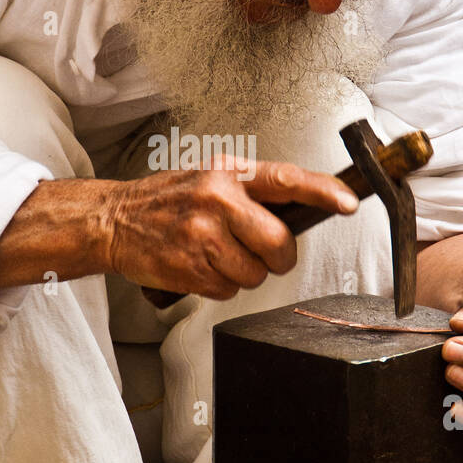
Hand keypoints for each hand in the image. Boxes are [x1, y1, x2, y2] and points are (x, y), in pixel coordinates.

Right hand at [103, 159, 356, 299]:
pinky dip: (220, 285)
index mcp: (228, 173)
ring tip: (216, 254)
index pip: (287, 179)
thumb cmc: (169, 199)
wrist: (114, 220)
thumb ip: (252, 190)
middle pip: (279, 244)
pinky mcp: (189, 267)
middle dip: (278, 258)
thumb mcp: (210, 176)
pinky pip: (228, 290)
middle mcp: (217, 200)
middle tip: (262, 253)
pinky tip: (199, 266)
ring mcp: (201, 235)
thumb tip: (302, 210)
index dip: (323, 192)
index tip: (349, 203)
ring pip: (255, 274)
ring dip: (244, 273)